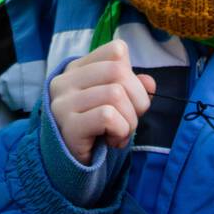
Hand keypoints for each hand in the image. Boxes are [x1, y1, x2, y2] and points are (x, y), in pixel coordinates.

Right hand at [49, 40, 155, 165]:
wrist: (69, 162)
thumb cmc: (95, 128)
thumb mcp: (115, 103)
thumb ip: (132, 87)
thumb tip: (149, 83)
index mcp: (77, 68)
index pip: (116, 51)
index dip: (133, 75)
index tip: (128, 98)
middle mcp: (66, 80)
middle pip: (118, 71)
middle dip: (137, 99)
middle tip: (129, 119)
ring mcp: (64, 102)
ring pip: (115, 94)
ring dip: (129, 120)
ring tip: (119, 133)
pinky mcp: (68, 125)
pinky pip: (107, 116)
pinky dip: (120, 131)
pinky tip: (112, 141)